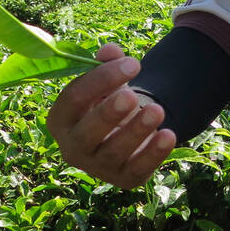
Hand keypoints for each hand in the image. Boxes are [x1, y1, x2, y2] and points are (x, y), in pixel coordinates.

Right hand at [46, 43, 175, 188]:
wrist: (128, 130)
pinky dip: (154, 154)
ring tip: (157, 110)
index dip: (101, 79)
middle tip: (133, 96)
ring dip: (136, 131)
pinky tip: (168, 135)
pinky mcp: (123, 179)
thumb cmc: (110, 101)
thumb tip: (110, 51)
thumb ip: (108, 64)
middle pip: (87, 133)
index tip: (133, 63)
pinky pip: (137, 170)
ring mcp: (97, 167)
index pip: (74, 99)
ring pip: (113, 152)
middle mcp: (72, 147)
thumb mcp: (108, 82)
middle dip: (109, 114)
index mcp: (61, 119)